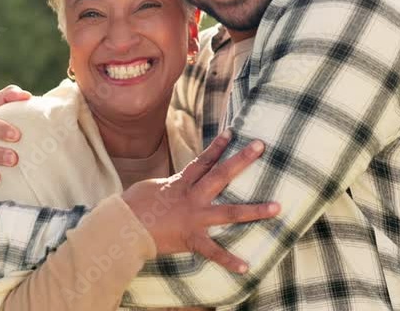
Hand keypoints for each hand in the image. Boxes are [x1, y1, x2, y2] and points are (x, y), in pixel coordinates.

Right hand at [121, 130, 279, 272]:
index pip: (203, 160)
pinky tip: (246, 267)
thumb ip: (166, 186)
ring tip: (277, 207)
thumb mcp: (150, 188)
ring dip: (254, 210)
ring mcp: (194, 218)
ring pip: (229, 212)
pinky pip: (213, 252)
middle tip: (261, 146)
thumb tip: (169, 185)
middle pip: (221, 175)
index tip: (233, 133)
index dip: (218, 146)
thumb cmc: (131, 206)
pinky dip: (229, 260)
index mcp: (180, 183)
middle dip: (242, 160)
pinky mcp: (191, 239)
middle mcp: (192, 197)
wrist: (122, 227)